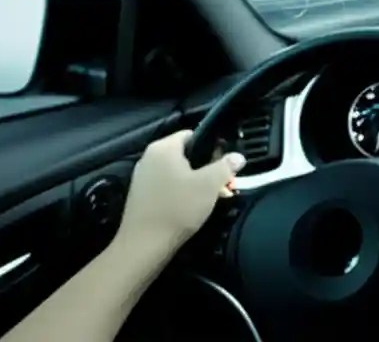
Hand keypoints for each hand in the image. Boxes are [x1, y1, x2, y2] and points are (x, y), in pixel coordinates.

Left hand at [115, 130, 245, 254]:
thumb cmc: (177, 208)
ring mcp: (142, 177)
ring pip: (176, 173)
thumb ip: (225, 166)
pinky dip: (180, 193)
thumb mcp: (208, 185)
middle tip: (223, 184)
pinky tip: (191, 208)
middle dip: (206, 168)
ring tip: (211, 199)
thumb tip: (238, 156)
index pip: (192, 134)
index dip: (212, 146)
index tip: (225, 162)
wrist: (144, 245)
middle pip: (185, 155)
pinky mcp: (140, 196)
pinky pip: (166, 187)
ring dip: (195, 183)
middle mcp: (149, 157)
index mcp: (163, 148)